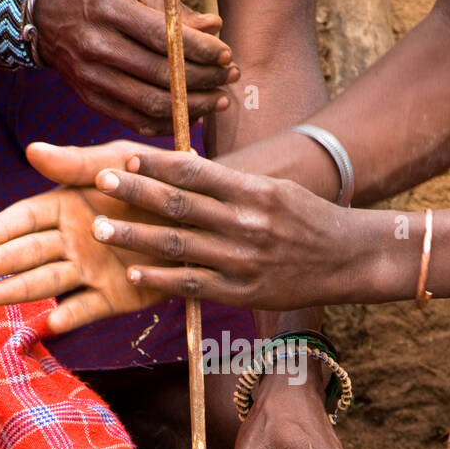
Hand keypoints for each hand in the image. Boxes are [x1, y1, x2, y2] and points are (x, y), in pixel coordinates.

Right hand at [0, 142, 177, 331]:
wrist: (201, 213)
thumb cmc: (154, 179)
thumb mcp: (117, 163)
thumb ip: (76, 163)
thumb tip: (32, 148)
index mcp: (66, 207)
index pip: (25, 218)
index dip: (2, 228)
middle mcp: (72, 242)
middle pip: (31, 252)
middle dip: (6, 260)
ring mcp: (91, 271)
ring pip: (51, 281)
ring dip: (24, 289)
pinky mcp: (115, 297)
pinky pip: (87, 309)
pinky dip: (69, 317)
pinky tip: (49, 323)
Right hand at [35, 0, 236, 133]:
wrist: (42, 14)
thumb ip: (173, 7)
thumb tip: (214, 27)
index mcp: (109, 10)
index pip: (164, 38)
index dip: (200, 51)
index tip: (226, 55)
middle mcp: (97, 46)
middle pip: (161, 75)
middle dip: (204, 80)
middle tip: (230, 78)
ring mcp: (92, 78)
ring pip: (151, 103)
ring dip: (192, 106)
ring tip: (220, 100)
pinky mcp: (91, 100)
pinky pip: (136, 120)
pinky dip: (168, 122)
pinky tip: (192, 114)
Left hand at [89, 150, 388, 309]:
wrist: (349, 258)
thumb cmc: (307, 219)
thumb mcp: (275, 190)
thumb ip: (231, 183)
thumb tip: (184, 167)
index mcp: (252, 191)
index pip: (196, 171)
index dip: (157, 163)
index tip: (124, 157)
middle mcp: (245, 222)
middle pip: (180, 204)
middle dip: (136, 191)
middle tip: (100, 181)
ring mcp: (243, 259)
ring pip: (179, 245)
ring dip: (136, 236)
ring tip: (101, 229)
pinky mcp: (244, 291)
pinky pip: (195, 284)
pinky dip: (162, 279)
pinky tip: (134, 274)